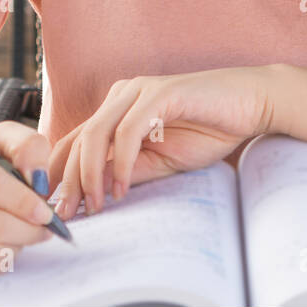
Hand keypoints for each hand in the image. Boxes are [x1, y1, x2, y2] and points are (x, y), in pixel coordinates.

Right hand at [0, 121, 56, 276]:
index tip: (46, 212)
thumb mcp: (2, 138)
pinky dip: (2, 260)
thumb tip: (39, 181)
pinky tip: (7, 242)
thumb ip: (28, 147)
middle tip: (46, 228)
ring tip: (27, 232)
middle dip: (28, 230)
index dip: (24, 202)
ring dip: (18, 246)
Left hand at [48, 66, 276, 218]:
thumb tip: (94, 195)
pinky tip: (123, 188)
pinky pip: (128, 130)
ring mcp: (139, 91)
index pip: (75, 141)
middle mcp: (121, 95)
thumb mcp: (162, 161)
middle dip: (68, 181)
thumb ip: (129, 172)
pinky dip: (121, 162)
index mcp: (117, 109)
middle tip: (67, 215)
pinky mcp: (160, 94)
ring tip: (95, 206)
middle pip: (78, 139)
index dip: (59, 174)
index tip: (54, 208)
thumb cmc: (210, 130)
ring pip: (96, 134)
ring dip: (90, 174)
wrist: (252, 105)